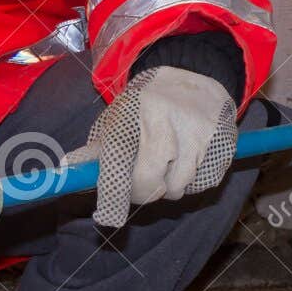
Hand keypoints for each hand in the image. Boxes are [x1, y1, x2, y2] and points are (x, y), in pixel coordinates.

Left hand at [69, 67, 236, 226]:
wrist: (196, 72)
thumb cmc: (146, 105)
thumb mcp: (117, 118)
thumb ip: (95, 149)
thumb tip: (69, 170)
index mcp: (131, 110)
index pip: (118, 160)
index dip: (113, 194)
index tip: (108, 218)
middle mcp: (165, 118)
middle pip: (151, 180)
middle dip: (143, 192)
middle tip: (141, 184)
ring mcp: (197, 129)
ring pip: (179, 186)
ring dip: (170, 185)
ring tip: (168, 162)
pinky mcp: (223, 140)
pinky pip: (204, 182)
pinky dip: (194, 180)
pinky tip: (190, 157)